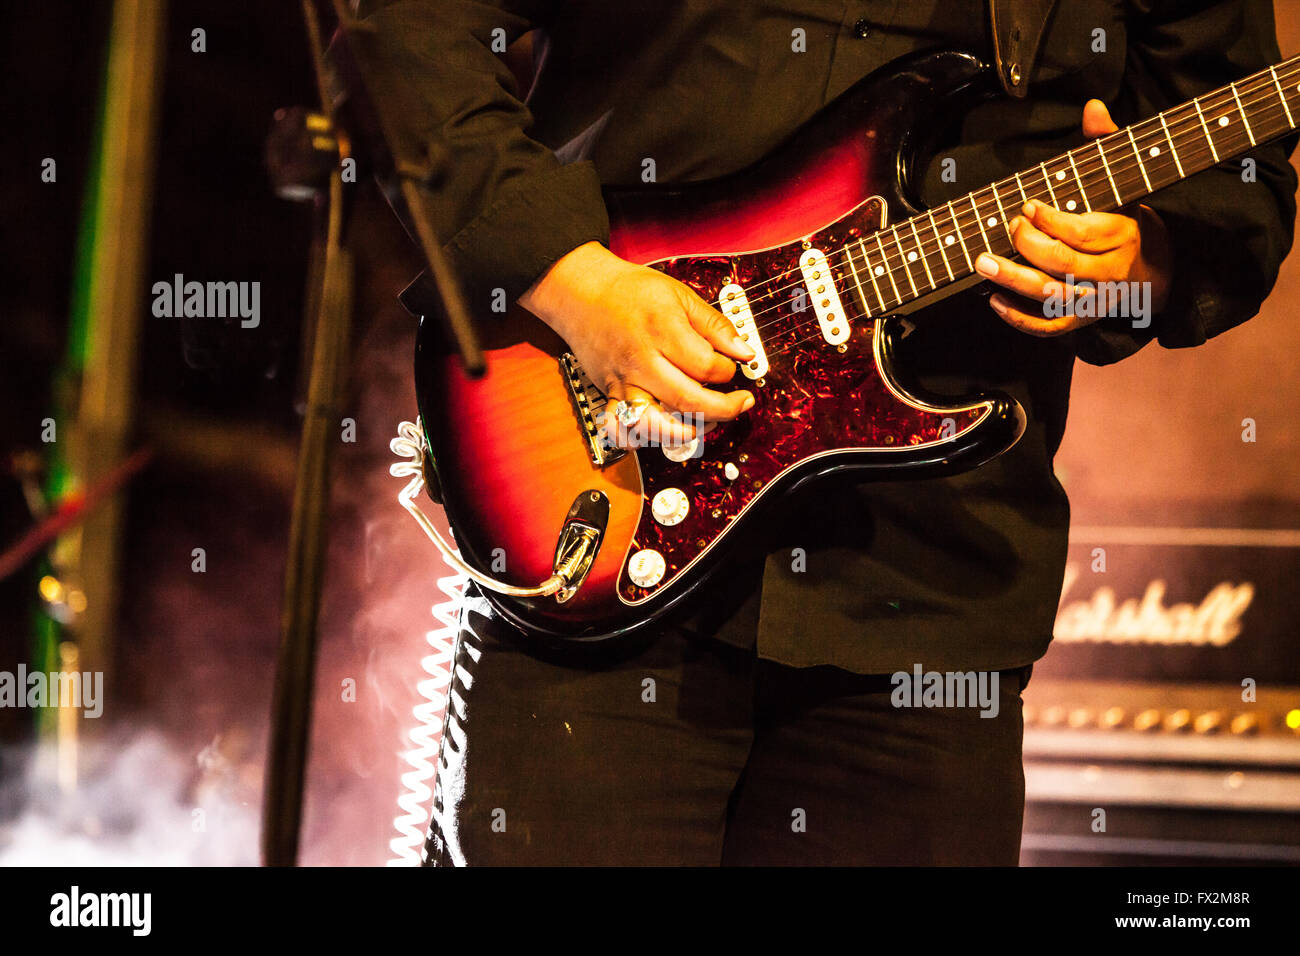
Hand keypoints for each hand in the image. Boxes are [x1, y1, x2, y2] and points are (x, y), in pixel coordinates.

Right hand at [519, 241, 754, 445]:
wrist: (582, 292)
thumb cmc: (630, 292)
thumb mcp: (680, 295)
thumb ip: (715, 325)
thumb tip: (744, 351)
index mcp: (662, 331)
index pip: (707, 366)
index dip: (728, 370)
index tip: (731, 364)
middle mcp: (642, 362)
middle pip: (689, 402)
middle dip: (723, 410)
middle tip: (739, 404)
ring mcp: (623, 382)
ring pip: (656, 425)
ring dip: (688, 432)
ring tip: (706, 423)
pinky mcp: (609, 395)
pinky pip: (622, 430)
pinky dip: (642, 440)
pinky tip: (663, 431)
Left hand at [974, 99, 1173, 335]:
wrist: (1158, 273)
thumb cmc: (1129, 220)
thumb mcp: (1122, 181)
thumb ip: (1104, 145)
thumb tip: (1092, 107)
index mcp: (1121, 235)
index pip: (1082, 232)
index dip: (1051, 221)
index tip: (1026, 206)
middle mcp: (1109, 272)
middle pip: (1065, 263)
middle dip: (1030, 246)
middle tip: (1007, 228)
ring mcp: (1094, 300)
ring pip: (1053, 295)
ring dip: (1014, 281)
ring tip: (983, 263)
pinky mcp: (1081, 320)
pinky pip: (1050, 326)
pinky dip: (1021, 318)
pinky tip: (994, 301)